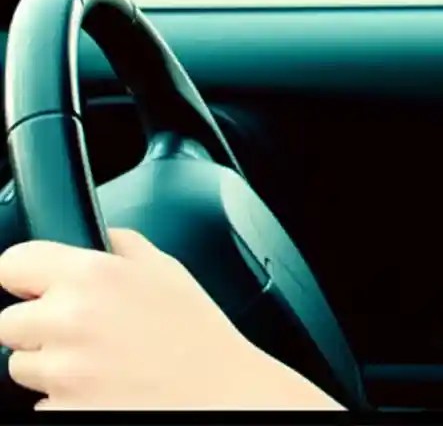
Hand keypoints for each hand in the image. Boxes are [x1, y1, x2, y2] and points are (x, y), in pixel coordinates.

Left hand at [0, 228, 342, 409]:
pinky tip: (103, 386)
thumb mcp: (167, 269)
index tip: (35, 286)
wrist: (220, 394)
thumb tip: (93, 236)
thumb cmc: (198, 336)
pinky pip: (41, 401)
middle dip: (39, 327)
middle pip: (9, 321)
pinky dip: (65, 396)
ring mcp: (62, 371)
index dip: (25, 276)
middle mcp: (69, 320)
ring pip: (21, 365)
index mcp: (93, 275)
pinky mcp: (61, 409)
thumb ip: (120, 244)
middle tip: (84, 332)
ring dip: (51, 364)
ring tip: (101, 362)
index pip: (11, 263)